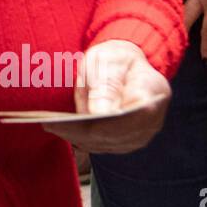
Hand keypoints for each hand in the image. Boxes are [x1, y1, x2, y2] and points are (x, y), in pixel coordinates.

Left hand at [41, 41, 169, 152]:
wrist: (125, 67)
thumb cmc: (114, 61)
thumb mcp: (106, 62)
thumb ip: (104, 86)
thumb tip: (98, 114)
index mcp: (153, 92)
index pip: (132, 116)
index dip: (103, 124)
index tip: (74, 124)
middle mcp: (153, 119)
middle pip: (117, 134)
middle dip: (84, 132)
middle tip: (52, 125)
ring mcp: (142, 134)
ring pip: (108, 144)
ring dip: (81, 138)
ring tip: (54, 128)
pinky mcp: (128, 141)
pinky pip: (105, 145)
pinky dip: (84, 140)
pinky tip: (64, 131)